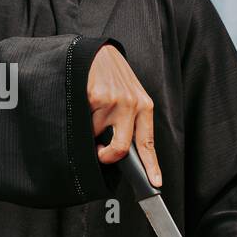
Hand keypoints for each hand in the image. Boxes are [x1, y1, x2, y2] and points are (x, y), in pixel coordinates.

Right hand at [87, 44, 160, 185]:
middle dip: (107, 156)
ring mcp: (115, 101)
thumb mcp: (129, 97)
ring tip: (92, 109)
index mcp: (144, 107)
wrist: (96, 53)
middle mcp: (132, 105)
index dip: (151, 166)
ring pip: (96, 135)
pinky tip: (86, 101)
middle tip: (100, 152)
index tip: (155, 183)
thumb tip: (120, 150)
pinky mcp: (97, 97)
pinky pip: (85, 122)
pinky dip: (82, 117)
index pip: (147, 143)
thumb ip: (129, 121)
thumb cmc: (111, 78)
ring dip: (90, 129)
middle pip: (120, 148)